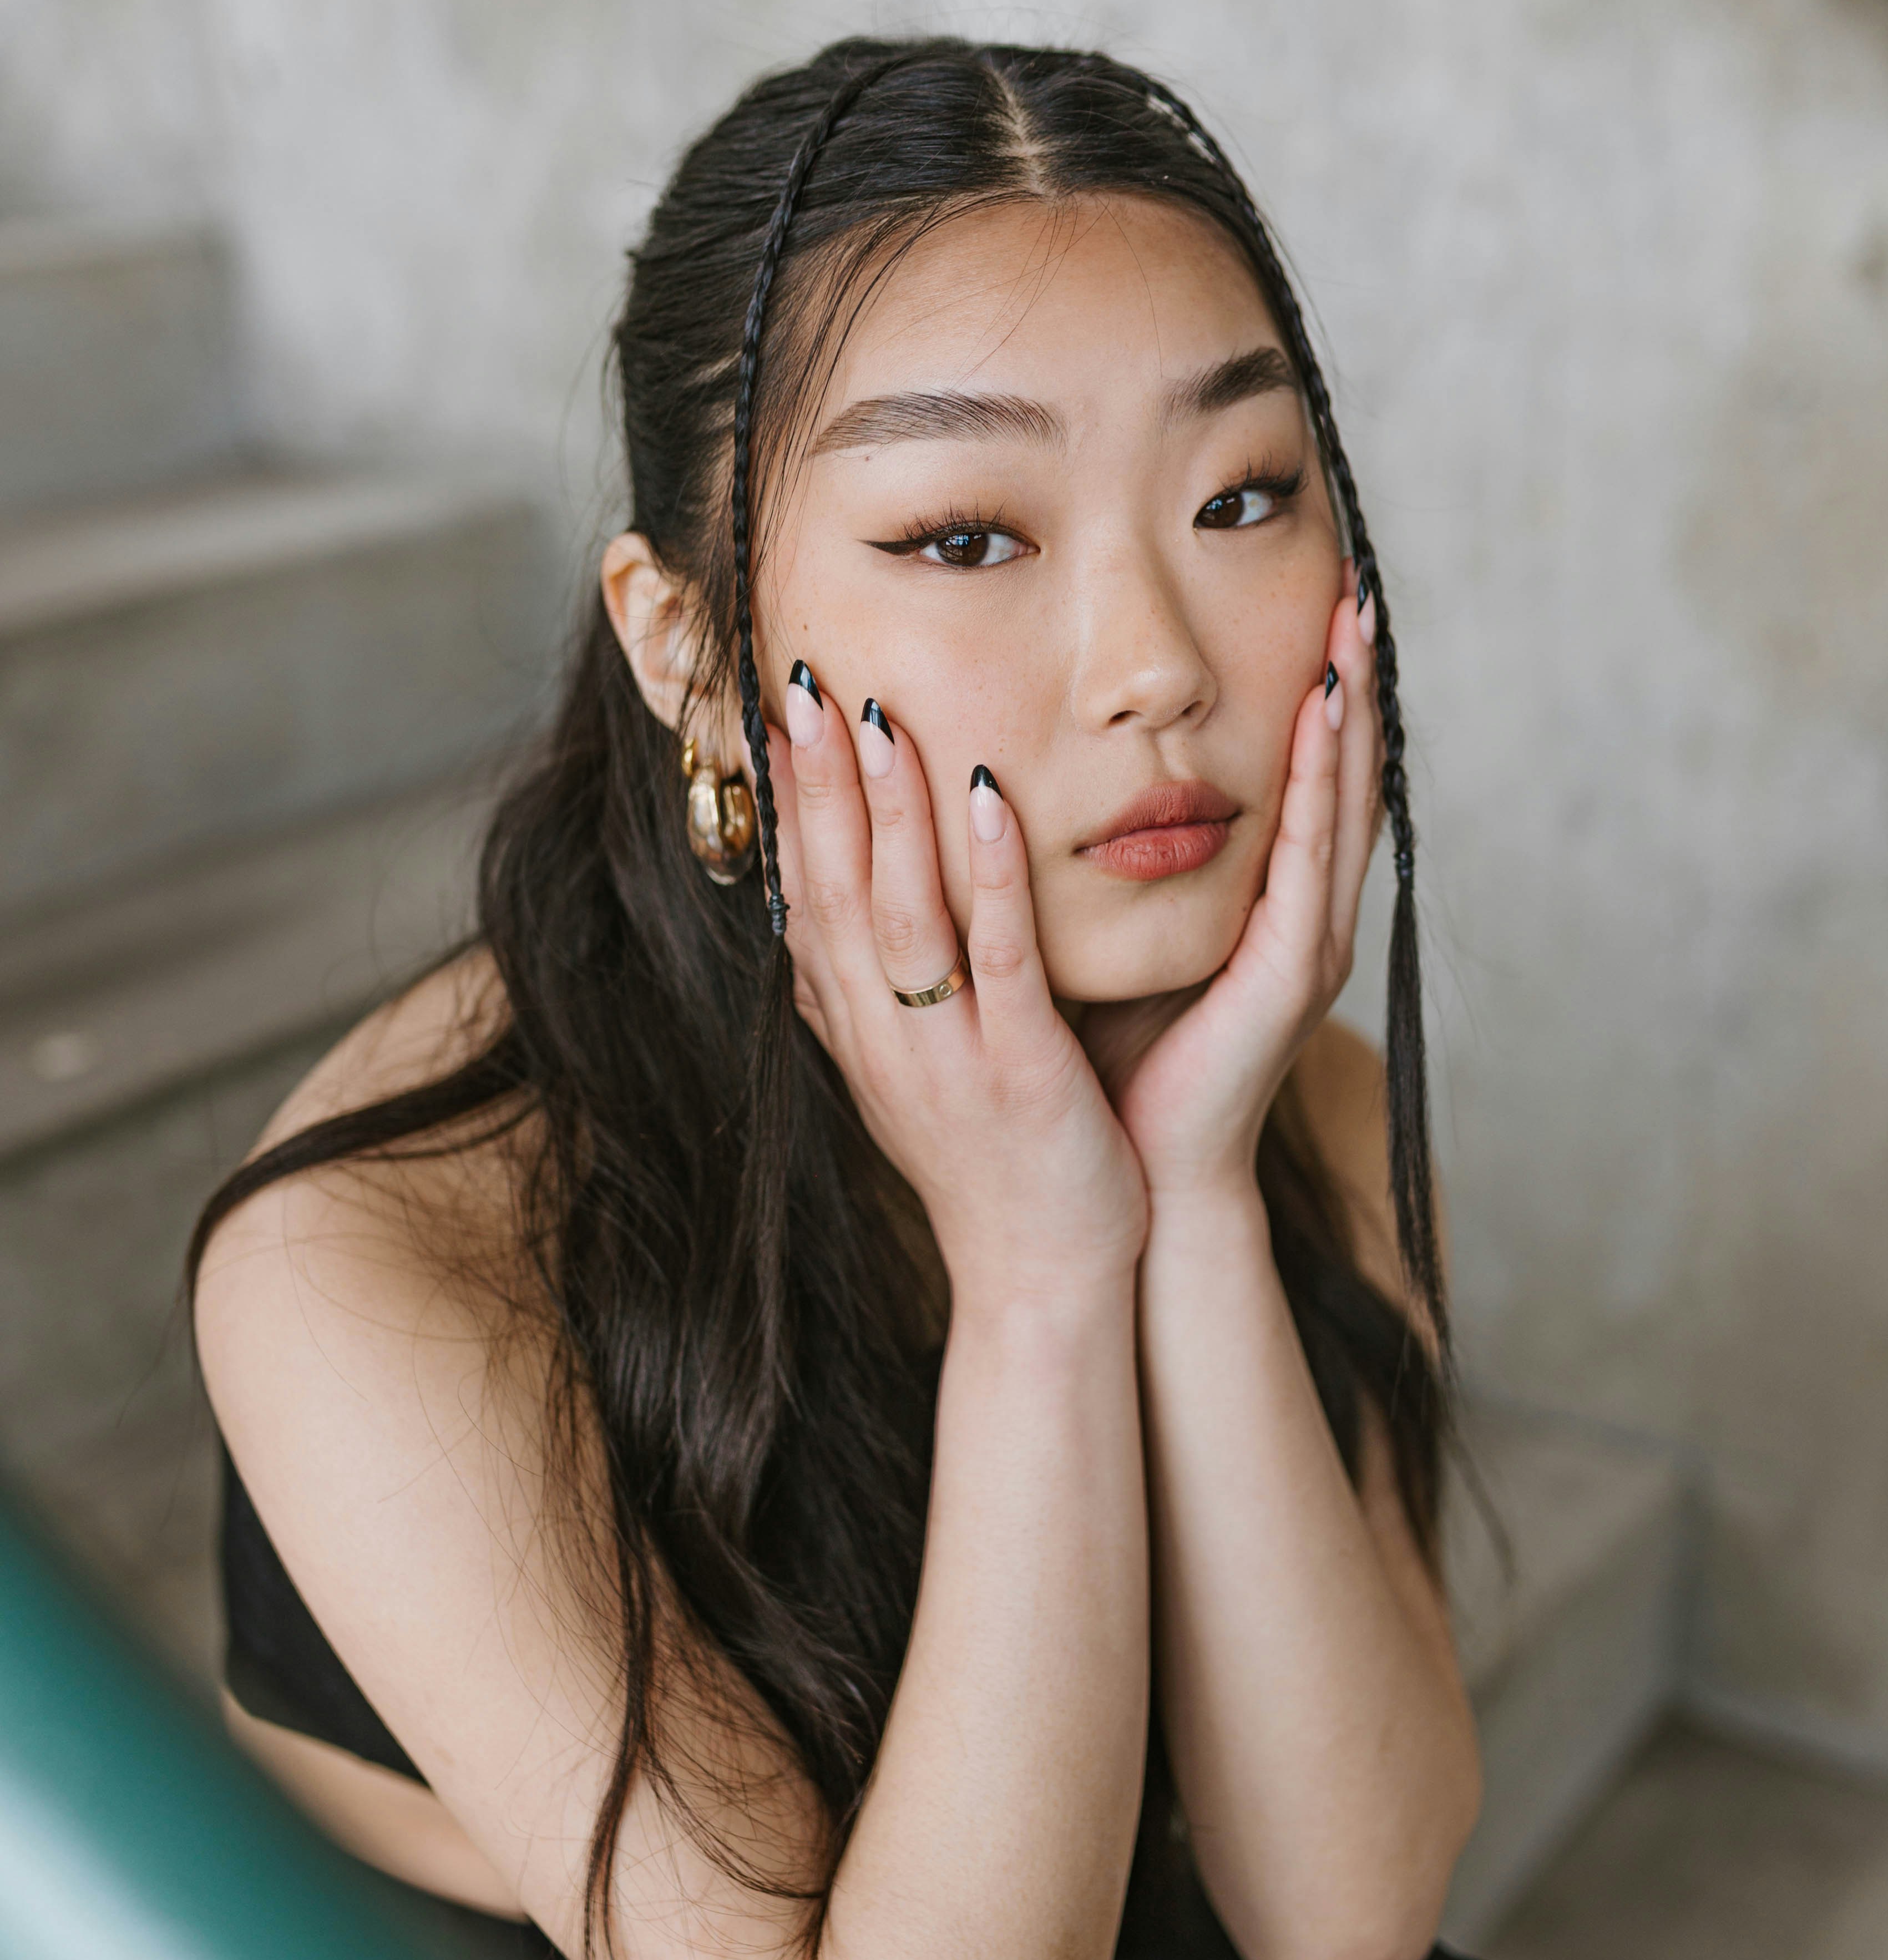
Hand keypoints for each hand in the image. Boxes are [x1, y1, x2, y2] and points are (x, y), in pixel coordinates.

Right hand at [766, 667, 1147, 1311]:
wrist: (1040, 1281)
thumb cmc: (989, 1166)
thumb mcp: (906, 1077)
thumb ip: (857, 999)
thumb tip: (800, 920)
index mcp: (861, 1029)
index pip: (806, 896)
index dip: (787, 804)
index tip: (775, 712)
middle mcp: (885, 1035)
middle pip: (834, 889)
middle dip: (815, 783)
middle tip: (800, 678)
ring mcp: (946, 1054)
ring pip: (901, 913)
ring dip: (886, 812)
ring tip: (878, 717)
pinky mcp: (1020, 1071)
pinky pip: (997, 962)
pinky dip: (987, 878)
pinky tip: (987, 801)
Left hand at [1079, 568, 1381, 1207]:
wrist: (1129, 1178)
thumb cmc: (1110, 1065)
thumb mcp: (1109, 939)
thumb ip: (1107, 870)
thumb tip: (1040, 781)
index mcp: (1261, 911)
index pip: (1296, 782)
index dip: (1309, 696)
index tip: (1307, 602)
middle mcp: (1299, 919)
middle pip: (1334, 775)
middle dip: (1347, 677)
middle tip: (1350, 580)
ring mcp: (1305, 945)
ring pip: (1337, 801)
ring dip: (1350, 706)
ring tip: (1353, 618)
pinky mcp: (1290, 972)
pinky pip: (1309, 857)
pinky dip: (1319, 778)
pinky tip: (1320, 710)